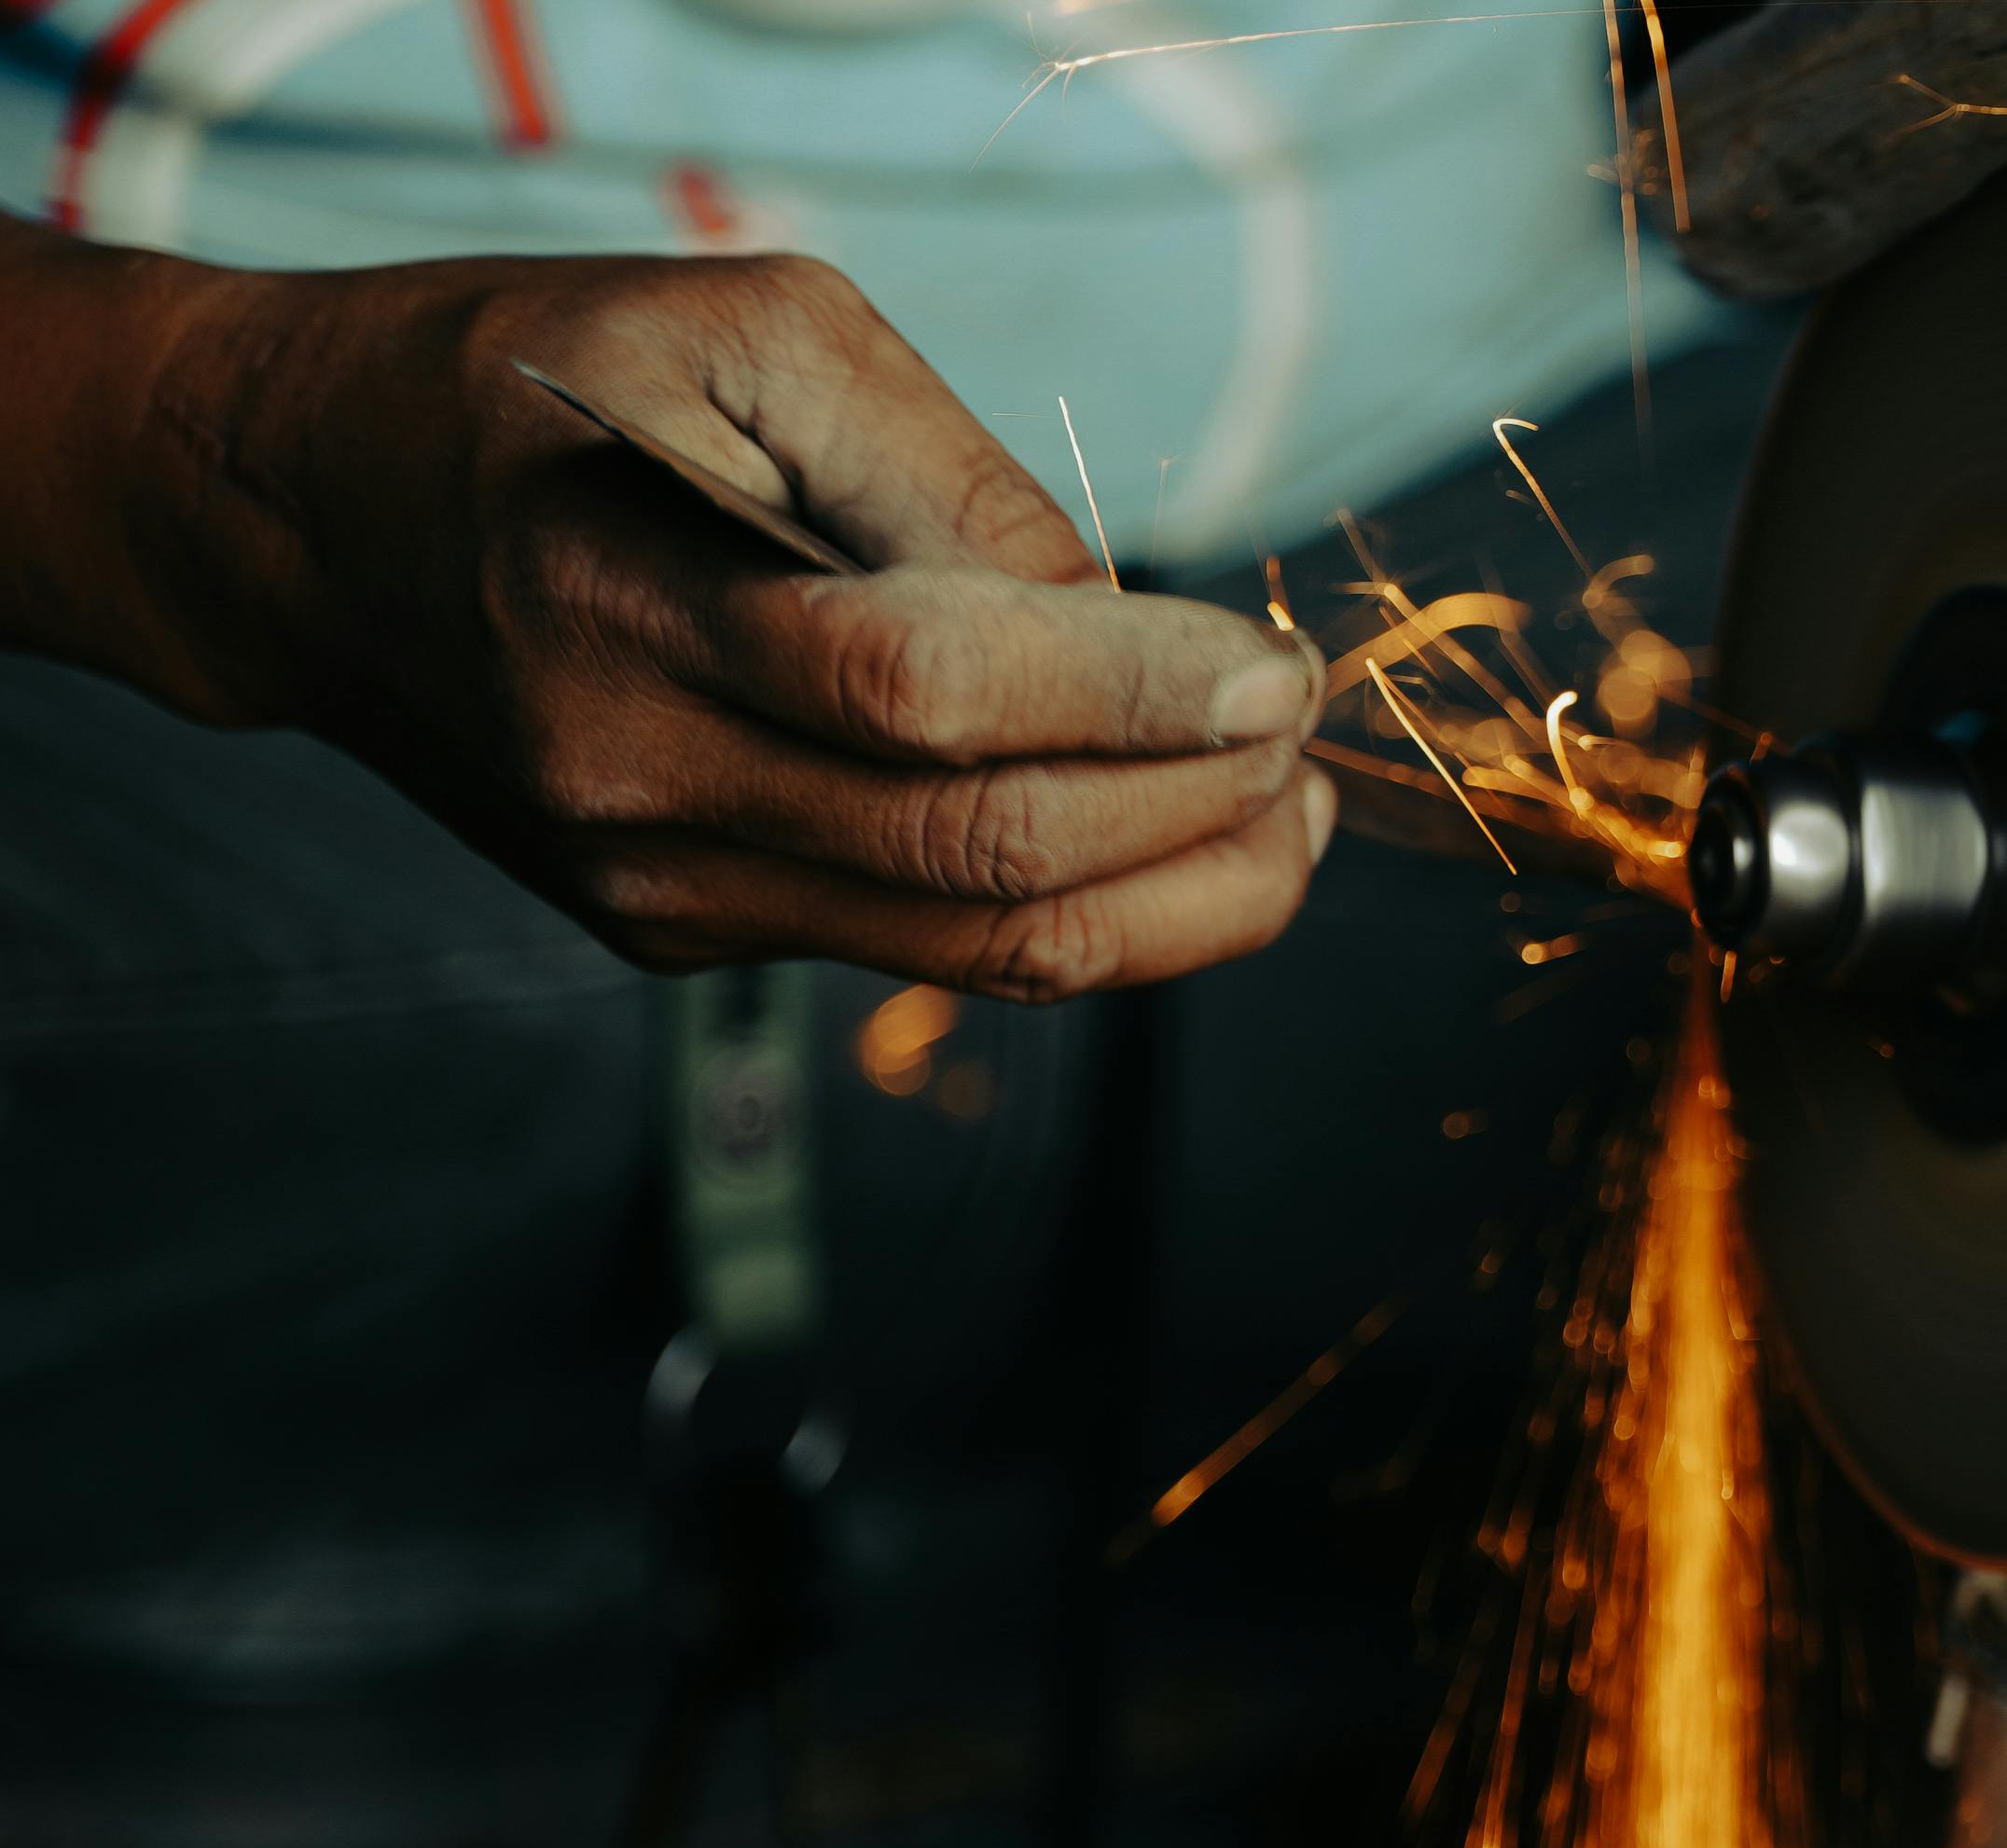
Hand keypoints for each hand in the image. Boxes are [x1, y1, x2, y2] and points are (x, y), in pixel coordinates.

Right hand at [148, 248, 1330, 998]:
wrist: (295, 518)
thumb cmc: (530, 385)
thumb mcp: (744, 332)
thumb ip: (949, 479)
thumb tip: (1133, 622)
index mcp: (631, 599)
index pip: (932, 692)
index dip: (1139, 694)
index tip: (1281, 669)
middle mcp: (638, 775)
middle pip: (985, 854)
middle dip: (1199, 814)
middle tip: (1306, 745)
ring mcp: (656, 881)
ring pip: (978, 950)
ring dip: (1181, 901)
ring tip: (1288, 819)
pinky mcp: (677, 930)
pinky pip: (921, 950)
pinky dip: (1076, 907)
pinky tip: (1157, 831)